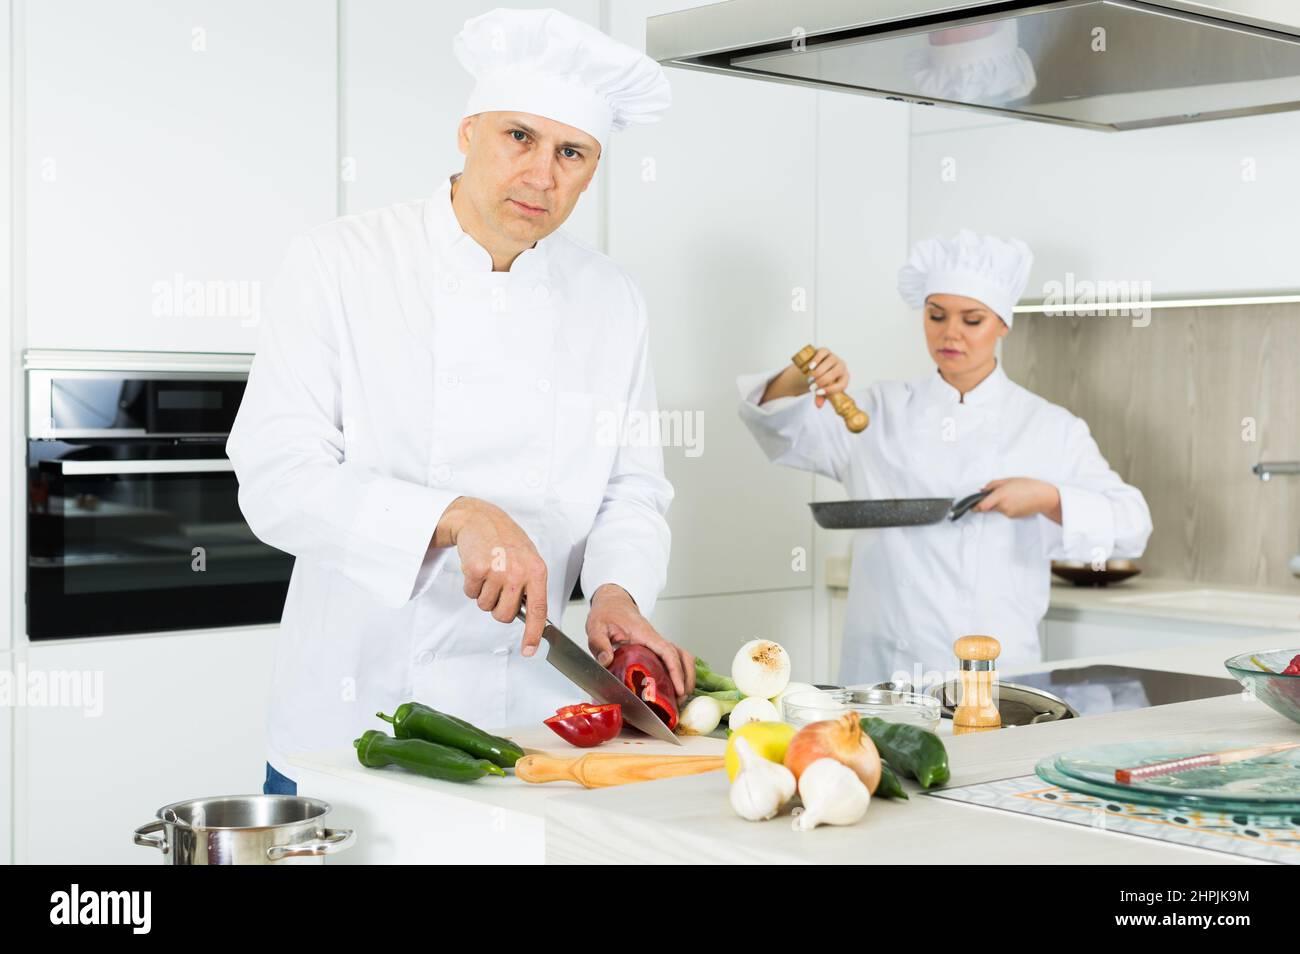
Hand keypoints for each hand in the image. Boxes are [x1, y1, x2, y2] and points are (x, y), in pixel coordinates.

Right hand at [434, 496, 549, 653]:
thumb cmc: (505, 540)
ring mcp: (498, 571)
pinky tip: (477, 566)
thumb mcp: (528, 560)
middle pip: (504, 615)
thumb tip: (529, 618)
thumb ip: (530, 587)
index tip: (529, 650)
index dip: (533, 634)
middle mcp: (519, 573)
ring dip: (483, 593)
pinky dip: (471, 584)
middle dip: (497, 607)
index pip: (538, 610)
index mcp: (537, 572)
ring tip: (488, 571)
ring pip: (485, 606)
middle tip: (497, 586)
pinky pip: (470, 594)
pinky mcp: (476, 569)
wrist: (480, 518)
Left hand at [586, 584, 695, 700]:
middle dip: (687, 678)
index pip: (667, 652)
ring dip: (687, 676)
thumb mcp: (597, 627)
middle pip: (683, 657)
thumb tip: (607, 661)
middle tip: (681, 700)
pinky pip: (675, 660)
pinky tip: (674, 688)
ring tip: (681, 697)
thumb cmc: (607, 614)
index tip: (679, 688)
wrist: (612, 604)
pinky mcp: (656, 649)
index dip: (675, 671)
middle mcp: (656, 640)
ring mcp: (658, 644)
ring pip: (683, 658)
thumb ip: (600, 643)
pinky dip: (680, 673)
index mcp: (645, 635)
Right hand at [759, 348, 849, 407]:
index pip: (841, 385)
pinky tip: (811, 366)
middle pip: (833, 374)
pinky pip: (823, 353)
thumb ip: (821, 398)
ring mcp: (834, 358)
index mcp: (844, 379)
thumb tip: (818, 406)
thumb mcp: (822, 391)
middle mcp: (841, 367)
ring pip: (828, 363)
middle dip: (821, 381)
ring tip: (810, 378)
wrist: (816, 369)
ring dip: (818, 372)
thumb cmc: (822, 382)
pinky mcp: (826, 351)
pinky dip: (816, 360)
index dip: (830, 390)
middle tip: (811, 386)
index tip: (818, 393)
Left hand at [975, 478, 1061, 522]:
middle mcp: (1003, 506)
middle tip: (1002, 493)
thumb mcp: (1009, 480)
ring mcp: (1008, 512)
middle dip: (991, 501)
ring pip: (998, 509)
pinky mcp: (1013, 516)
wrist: (1044, 497)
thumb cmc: (1029, 486)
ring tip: (1014, 495)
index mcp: (1000, 495)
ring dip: (1001, 503)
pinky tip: (1017, 501)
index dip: (975, 507)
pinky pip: (1006, 511)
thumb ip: (993, 485)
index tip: (971, 507)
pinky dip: (1008, 507)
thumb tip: (983, 490)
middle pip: (989, 507)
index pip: (982, 506)